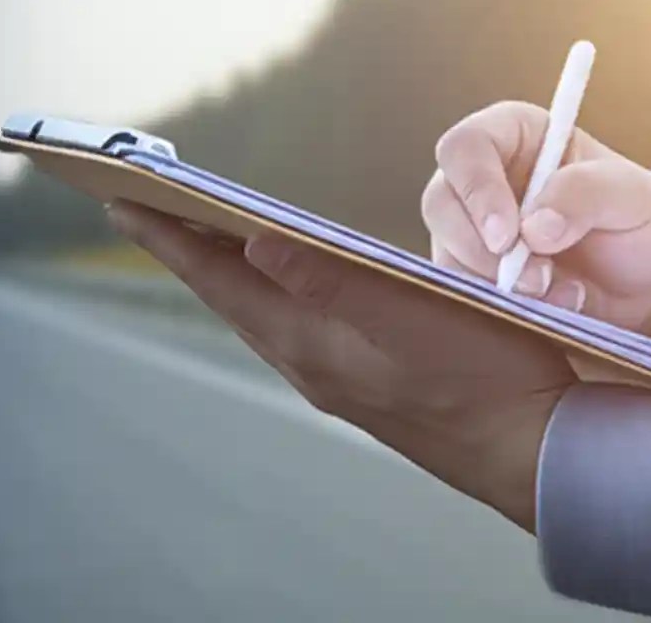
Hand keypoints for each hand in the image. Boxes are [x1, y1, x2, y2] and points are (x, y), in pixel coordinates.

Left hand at [107, 200, 575, 532]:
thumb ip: (331, 280)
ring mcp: (328, 373)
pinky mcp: (354, 378)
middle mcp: (306, 361)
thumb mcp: (412, 316)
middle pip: (223, 294)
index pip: (215, 279)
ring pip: (251, 310)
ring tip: (190, 233)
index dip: (166, 236)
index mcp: (309, 342)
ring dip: (215, 269)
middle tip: (138, 205)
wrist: (533, 451)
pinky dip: (259, 291)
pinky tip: (270, 279)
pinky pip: (283, 324)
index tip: (118, 198)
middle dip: (179, 246)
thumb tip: (253, 244)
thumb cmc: (487, 376)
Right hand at [422, 101, 650, 339]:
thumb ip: (585, 193)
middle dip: (483, 250)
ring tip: (559, 290)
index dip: (477, 190)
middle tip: (537, 278)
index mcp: (513, 135)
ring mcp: (471, 227)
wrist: (649, 278)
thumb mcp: (631, 195)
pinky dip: (503, 306)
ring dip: (497, 284)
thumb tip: (533, 227)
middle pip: (441, 204)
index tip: (508, 237)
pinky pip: (463, 290)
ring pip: (447, 253)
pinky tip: (550, 304)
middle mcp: (481, 177)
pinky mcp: (473, 271)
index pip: (465, 148)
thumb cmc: (640, 218)